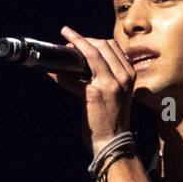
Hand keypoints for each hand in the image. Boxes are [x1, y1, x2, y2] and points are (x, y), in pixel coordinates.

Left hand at [46, 25, 134, 153]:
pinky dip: (60, 74)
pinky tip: (52, 72)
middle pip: (101, 45)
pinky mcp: (93, 93)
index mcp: (130, 74)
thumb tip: (82, 64)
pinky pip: (72, 77)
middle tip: (67, 42)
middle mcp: (123, 76)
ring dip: (72, 46)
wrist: (113, 142)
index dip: (93, 39)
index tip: (80, 39)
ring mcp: (109, 84)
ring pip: (90, 53)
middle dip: (82, 40)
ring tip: (61, 49)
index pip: (112, 46)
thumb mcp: (119, 93)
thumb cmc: (112, 119)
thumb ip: (107, 76)